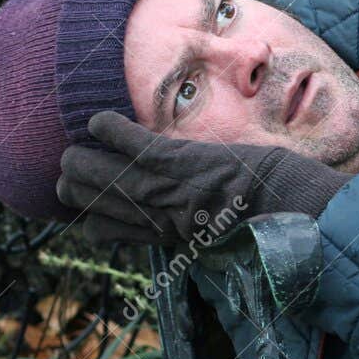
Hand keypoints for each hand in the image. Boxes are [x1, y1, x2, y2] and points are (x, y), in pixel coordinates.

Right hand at [56, 110, 350, 245]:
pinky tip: (95, 120)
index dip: (91, 217)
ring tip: (73, 149)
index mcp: (167, 237)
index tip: (83, 207)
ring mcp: (166, 187)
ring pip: (100, 173)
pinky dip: (109, 129)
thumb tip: (176, 226)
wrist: (290, 209)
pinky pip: (132, 143)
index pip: (106, 232)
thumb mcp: (216, 238)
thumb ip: (190, 232)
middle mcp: (158, 216)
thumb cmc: (263, 220)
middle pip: (92, 201)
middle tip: (67, 171)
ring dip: (82, 158)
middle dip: (74, 185)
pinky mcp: (180, 160)